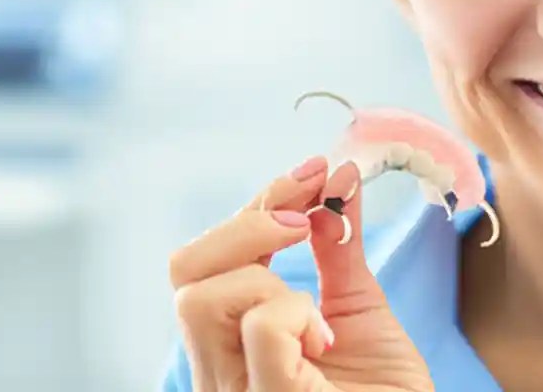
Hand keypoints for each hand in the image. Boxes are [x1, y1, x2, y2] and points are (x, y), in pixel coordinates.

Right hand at [169, 157, 434, 391]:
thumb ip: (339, 247)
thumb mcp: (360, 311)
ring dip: (270, 280)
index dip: (256, 204)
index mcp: (230, 343)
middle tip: (305, 225)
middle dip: (246, 225)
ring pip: (201, 297)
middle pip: (182, 269)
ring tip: (317, 317)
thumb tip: (339, 176)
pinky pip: (259, 330)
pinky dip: (295, 315)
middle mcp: (216, 371)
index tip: (313, 172)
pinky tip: (325, 343)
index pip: (203, 258)